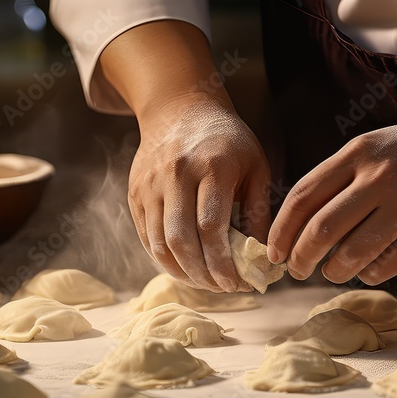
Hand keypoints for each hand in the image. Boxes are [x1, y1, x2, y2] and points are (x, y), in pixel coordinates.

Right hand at [129, 95, 270, 292]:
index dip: (222, 263)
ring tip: (204, 282)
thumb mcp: (255, 166)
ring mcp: (150, 184)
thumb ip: (259, 210)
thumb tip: (260, 257)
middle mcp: (176, 174)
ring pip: (159, 242)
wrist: (180, 108)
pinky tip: (184, 268)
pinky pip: (146, 236)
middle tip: (221, 289)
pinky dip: (164, 259)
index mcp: (212, 166)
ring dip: (182, 272)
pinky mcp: (135, 192)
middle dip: (202, 274)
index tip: (236, 283)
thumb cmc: (227, 140)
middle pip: (182, 240)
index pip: (211, 227)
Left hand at [267, 103, 396, 284]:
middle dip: (301, 258)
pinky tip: (366, 269)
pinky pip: (387, 266)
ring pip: (352, 254)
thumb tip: (296, 225)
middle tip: (296, 271)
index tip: (274, 252)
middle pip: (321, 230)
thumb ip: (336, 178)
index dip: (281, 230)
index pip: (302, 197)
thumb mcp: (372, 147)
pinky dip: (368, 273)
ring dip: (333, 271)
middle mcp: (380, 177)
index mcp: (357, 153)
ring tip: (331, 272)